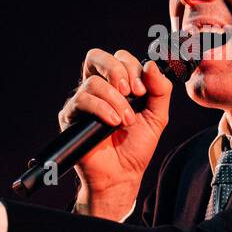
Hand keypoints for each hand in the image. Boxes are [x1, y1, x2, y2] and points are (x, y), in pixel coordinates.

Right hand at [58, 49, 172, 213]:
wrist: (123, 174)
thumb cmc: (137, 145)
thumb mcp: (157, 115)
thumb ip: (160, 89)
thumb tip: (151, 65)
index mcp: (116, 84)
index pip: (118, 57)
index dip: (131, 67)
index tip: (142, 90)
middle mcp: (97, 89)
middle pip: (95, 56)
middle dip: (117, 70)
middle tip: (130, 92)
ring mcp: (82, 102)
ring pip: (92, 82)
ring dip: (115, 100)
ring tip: (125, 121)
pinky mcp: (71, 117)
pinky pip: (81, 101)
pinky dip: (102, 109)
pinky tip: (113, 123)